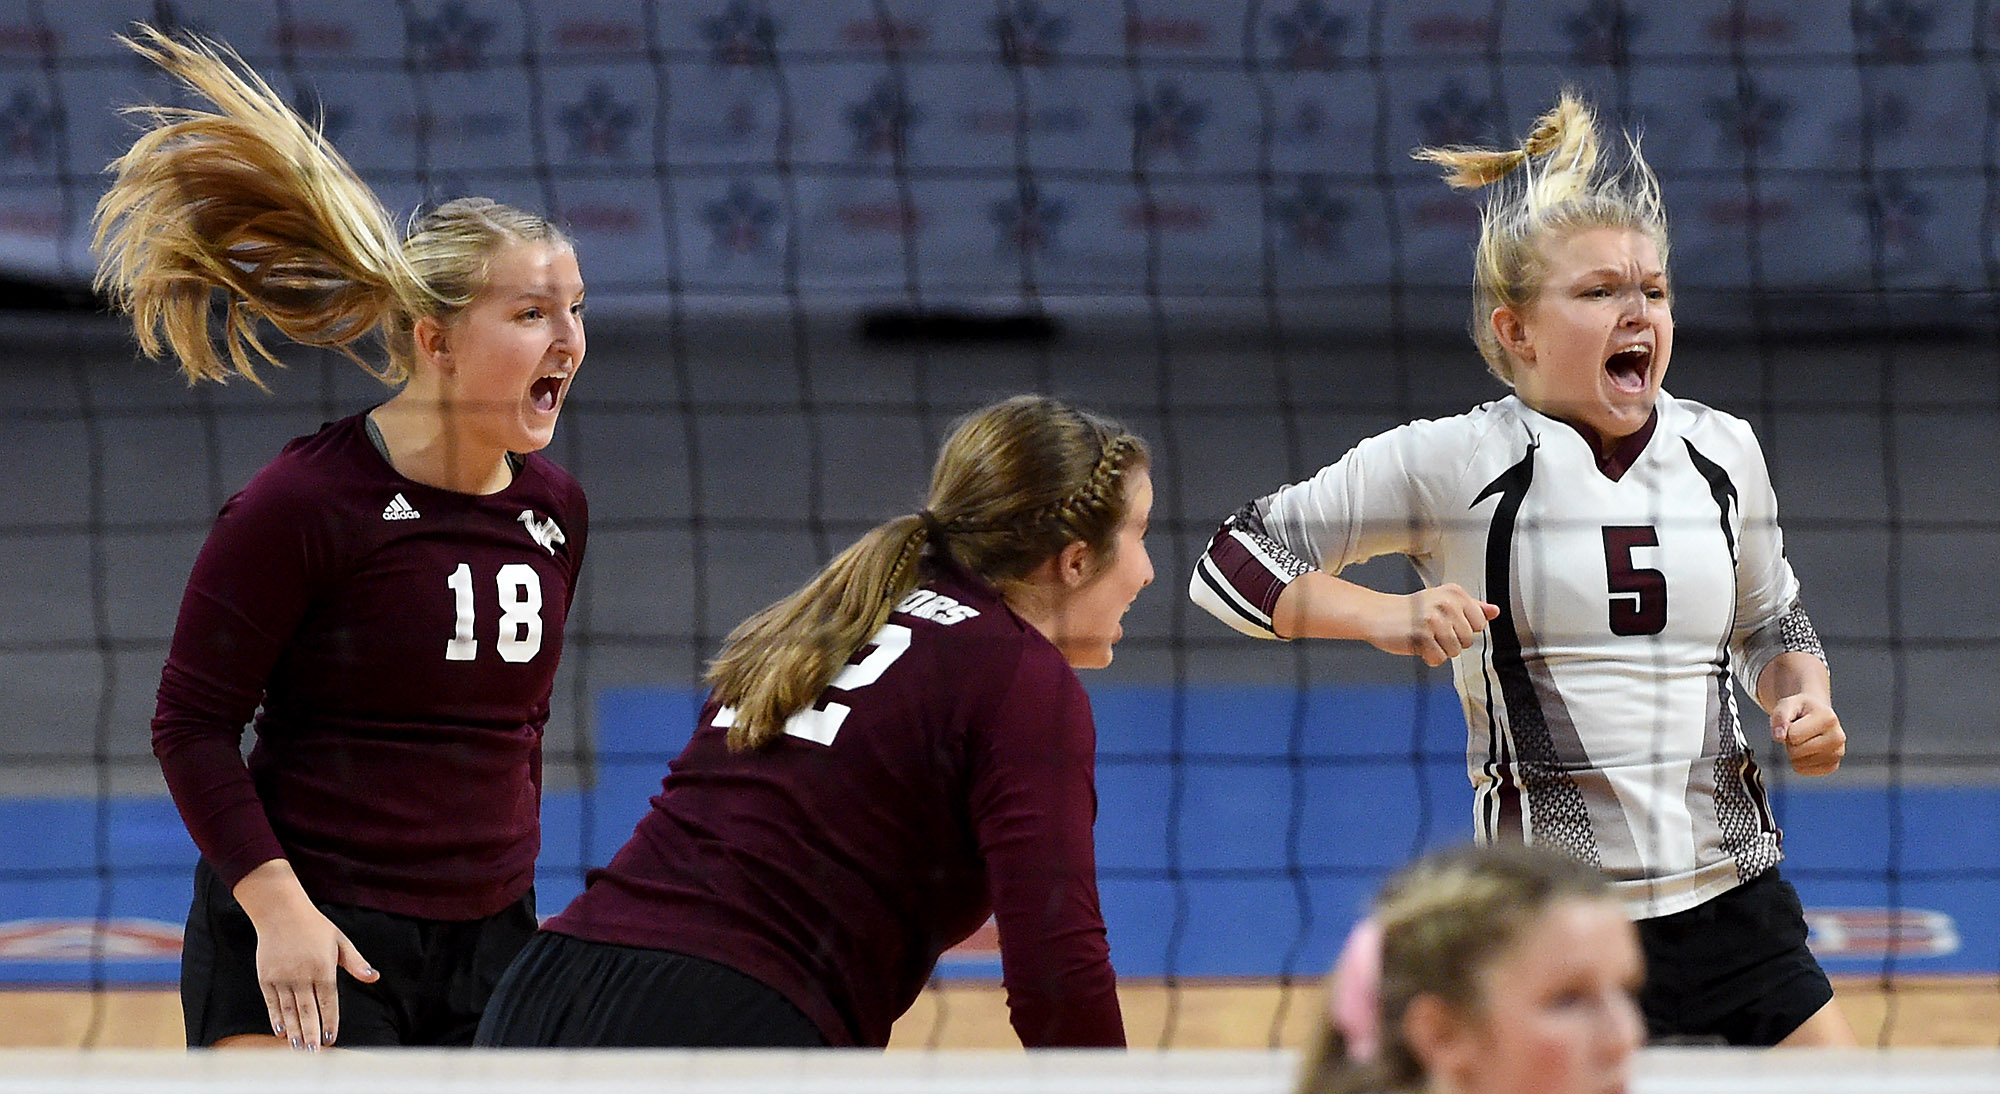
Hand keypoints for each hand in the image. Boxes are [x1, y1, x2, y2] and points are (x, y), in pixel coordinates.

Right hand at [232, 861, 377, 1049]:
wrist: (280, 912)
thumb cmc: (314, 927)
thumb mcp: (340, 941)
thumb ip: (356, 962)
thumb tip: (374, 977)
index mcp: (323, 967)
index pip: (328, 1000)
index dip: (330, 1020)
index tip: (331, 1038)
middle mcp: (302, 975)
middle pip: (307, 1009)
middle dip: (311, 1032)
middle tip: (314, 1053)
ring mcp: (282, 977)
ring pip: (289, 1010)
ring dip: (294, 1030)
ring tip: (298, 1048)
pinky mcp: (266, 977)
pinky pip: (271, 1002)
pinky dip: (275, 1018)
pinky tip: (281, 1031)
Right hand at [1365, 584, 1499, 666]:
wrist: (1378, 614)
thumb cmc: (1411, 610)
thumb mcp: (1444, 601)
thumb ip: (1472, 607)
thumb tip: (1494, 611)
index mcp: (1455, 593)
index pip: (1480, 623)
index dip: (1463, 628)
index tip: (1447, 622)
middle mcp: (1446, 604)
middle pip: (1468, 641)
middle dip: (1451, 641)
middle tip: (1432, 630)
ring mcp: (1434, 620)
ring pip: (1454, 651)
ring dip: (1439, 650)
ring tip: (1424, 637)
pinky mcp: (1421, 636)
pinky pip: (1438, 659)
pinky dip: (1428, 657)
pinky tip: (1418, 645)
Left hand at [1771, 694, 1844, 775]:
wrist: (1814, 713)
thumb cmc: (1799, 709)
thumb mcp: (1786, 705)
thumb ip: (1780, 718)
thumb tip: (1779, 737)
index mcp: (1828, 718)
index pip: (1793, 735)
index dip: (1786, 729)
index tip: (1795, 722)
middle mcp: (1838, 736)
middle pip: (1796, 751)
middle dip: (1789, 742)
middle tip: (1798, 732)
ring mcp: (1838, 753)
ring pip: (1798, 763)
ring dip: (1793, 752)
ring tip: (1803, 739)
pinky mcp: (1832, 765)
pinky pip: (1803, 771)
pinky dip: (1798, 762)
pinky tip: (1806, 750)